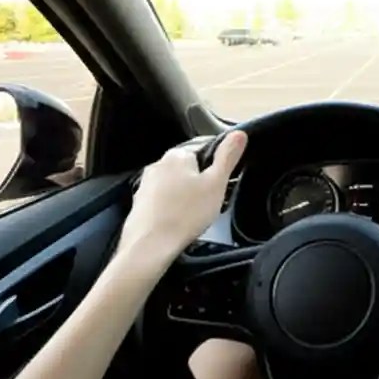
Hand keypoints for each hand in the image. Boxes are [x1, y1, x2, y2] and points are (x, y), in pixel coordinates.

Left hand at [119, 131, 247, 261]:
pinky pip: (161, 200)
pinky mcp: (138, 203)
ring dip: (184, 195)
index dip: (216, 165)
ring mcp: (145, 184)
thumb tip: (239, 133)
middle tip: (211, 201)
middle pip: (187, 168)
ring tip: (194, 215)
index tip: (221, 183)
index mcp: (178, 155)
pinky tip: (177, 222)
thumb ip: (227, 157)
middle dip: (199, 181)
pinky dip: (171, 208)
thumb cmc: (186, 214)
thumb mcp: (216, 184)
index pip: (203, 148)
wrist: (149, 245)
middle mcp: (158, 164)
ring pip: (173, 184)